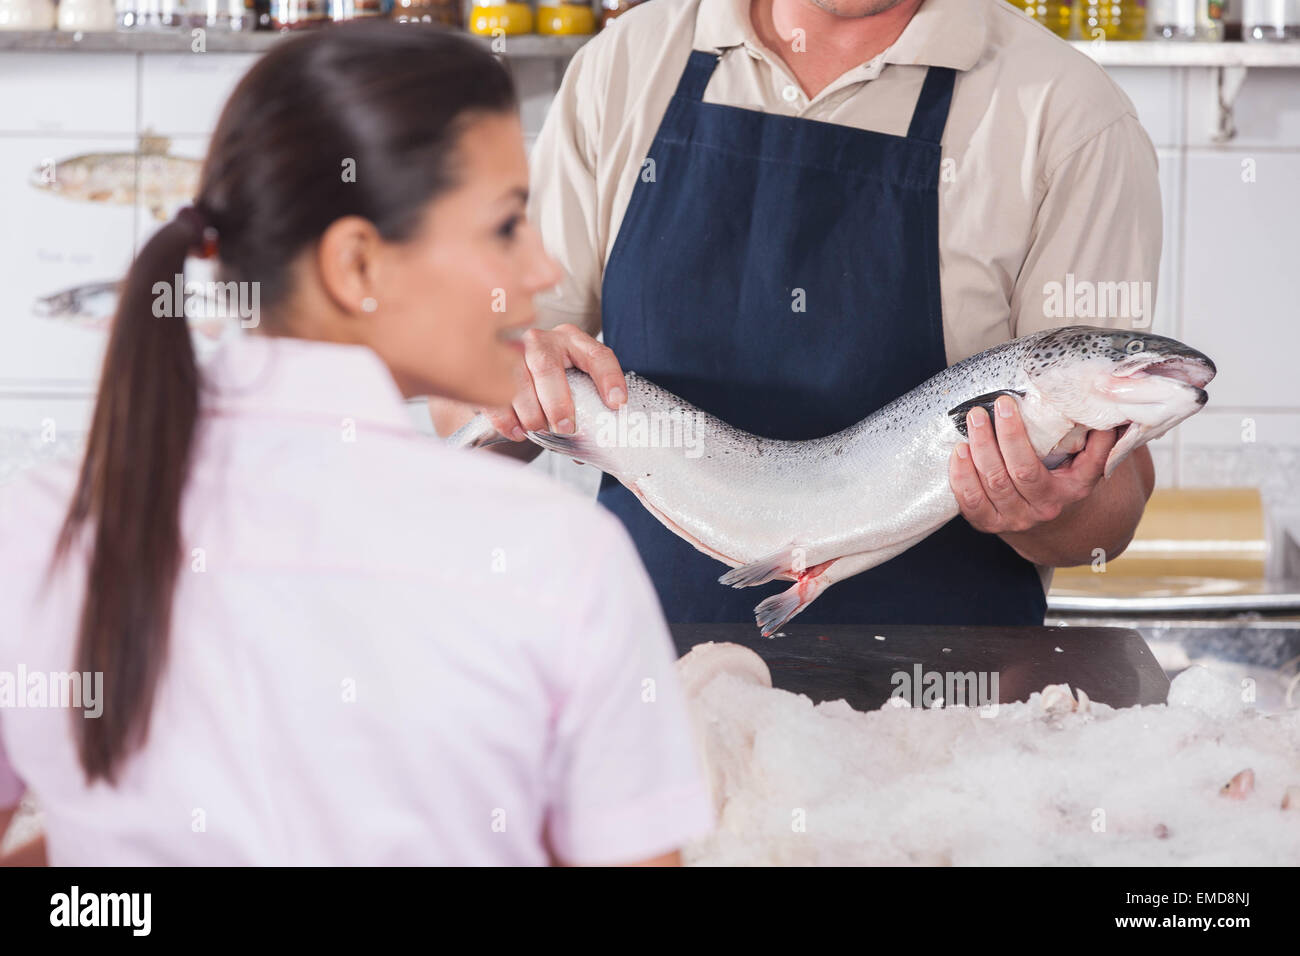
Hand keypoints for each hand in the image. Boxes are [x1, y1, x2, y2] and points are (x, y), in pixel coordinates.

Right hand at [484, 323, 626, 440]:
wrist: (508, 369)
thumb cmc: (551, 382)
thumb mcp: (571, 385)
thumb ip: (582, 411)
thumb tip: (586, 453)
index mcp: (573, 341)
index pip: (597, 356)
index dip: (609, 379)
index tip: (617, 404)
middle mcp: (543, 341)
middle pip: (547, 367)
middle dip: (557, 402)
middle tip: (565, 429)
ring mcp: (513, 351)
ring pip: (517, 380)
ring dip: (530, 412)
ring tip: (538, 431)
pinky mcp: (489, 367)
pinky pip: (493, 393)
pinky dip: (506, 418)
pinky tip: (517, 432)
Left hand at [948, 395, 1117, 534]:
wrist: (1057, 522)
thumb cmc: (1070, 478)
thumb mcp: (1090, 463)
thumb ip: (1099, 441)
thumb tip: (1102, 411)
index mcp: (1066, 492)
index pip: (1030, 468)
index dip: (1013, 436)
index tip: (1005, 404)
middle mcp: (1038, 510)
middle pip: (1005, 476)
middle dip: (989, 440)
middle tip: (980, 411)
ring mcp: (1012, 519)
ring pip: (986, 487)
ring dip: (974, 453)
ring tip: (971, 424)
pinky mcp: (988, 524)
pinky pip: (968, 503)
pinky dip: (960, 477)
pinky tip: (958, 452)